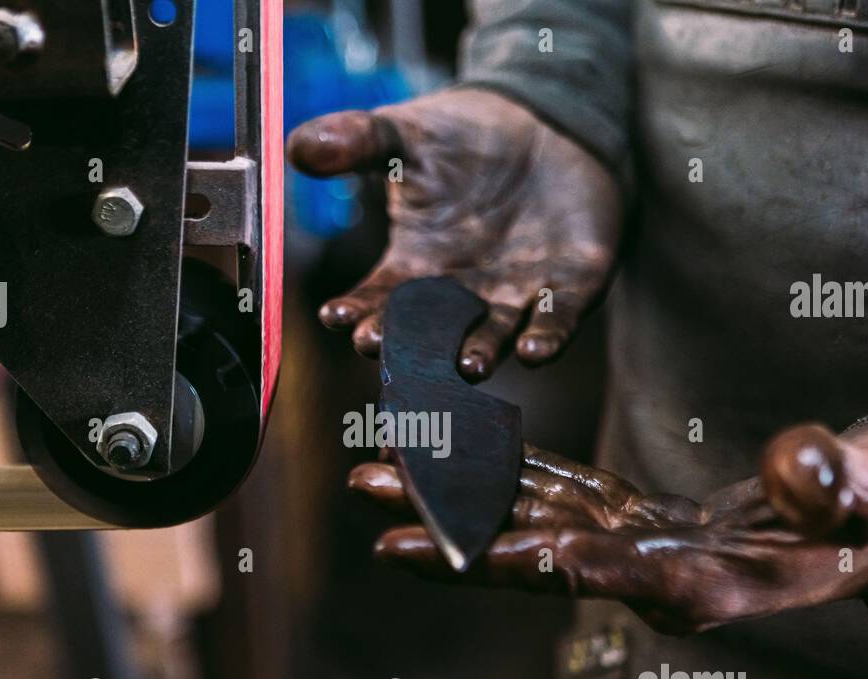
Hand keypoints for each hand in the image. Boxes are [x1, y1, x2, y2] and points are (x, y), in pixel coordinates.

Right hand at [287, 88, 622, 379]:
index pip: (381, 298)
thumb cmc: (463, 138)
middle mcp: (462, 293)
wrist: (543, 125)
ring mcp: (515, 295)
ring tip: (468, 366)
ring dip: (480, 355)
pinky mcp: (569, 287)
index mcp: (417, 265)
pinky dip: (546, 338)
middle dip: (414, 348)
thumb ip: (356, 142)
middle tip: (390, 354)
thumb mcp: (405, 135)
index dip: (358, 310)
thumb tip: (298, 146)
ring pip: (493, 338)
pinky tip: (533, 351)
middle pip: (433, 334)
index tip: (335, 317)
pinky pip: (556, 321)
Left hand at [348, 422, 867, 634]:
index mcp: (705, 585)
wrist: (857, 528)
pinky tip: (452, 451)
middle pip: (538, 563)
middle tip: (379, 529)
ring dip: (451, 502)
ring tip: (376, 475)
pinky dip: (499, 472)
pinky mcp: (623, 517)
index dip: (553, 565)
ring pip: (524, 522)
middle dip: (458, 548)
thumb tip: (802, 463)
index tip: (484, 550)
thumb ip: (840, 486)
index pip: (620, 579)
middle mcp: (647, 575)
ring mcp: (628, 546)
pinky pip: (549, 491)